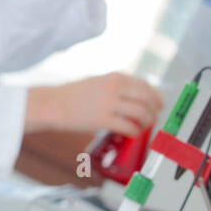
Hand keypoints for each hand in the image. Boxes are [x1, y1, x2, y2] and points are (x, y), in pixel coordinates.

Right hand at [25, 72, 163, 135]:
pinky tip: (131, 133)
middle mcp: (115, 87)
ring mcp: (109, 103)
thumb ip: (116, 87)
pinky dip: (134, 132)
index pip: (145, 85)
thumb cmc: (71, 95)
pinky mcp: (103, 119)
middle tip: (153, 118)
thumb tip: (136, 99)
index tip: (159, 104)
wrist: (51, 104)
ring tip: (142, 127)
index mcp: (115, 77)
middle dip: (154, 111)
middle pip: (148, 98)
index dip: (156, 97)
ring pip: (142, 113)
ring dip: (146, 122)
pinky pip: (129, 127)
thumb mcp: (97, 82)